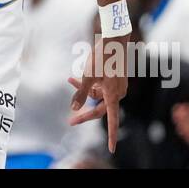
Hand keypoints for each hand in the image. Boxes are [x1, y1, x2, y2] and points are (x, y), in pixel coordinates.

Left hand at [67, 35, 129, 152]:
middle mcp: (118, 93)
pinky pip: (102, 88)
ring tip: (71, 79)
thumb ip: (81, 94)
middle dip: (84, 113)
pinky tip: (78, 75)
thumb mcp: (87, 76)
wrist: (114, 39)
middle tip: (70, 121)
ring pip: (99, 96)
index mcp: (113, 95)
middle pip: (100, 109)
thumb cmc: (101, 57)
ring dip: (85, 91)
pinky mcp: (116, 80)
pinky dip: (92, 84)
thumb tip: (75, 109)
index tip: (112, 149)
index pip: (112, 121)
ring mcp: (118, 87)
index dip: (111, 136)